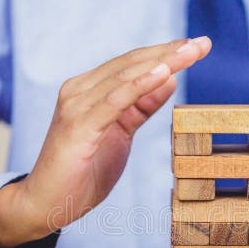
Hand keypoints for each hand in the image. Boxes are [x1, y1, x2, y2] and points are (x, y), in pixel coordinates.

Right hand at [0, 37, 211, 247]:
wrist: (46, 203)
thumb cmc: (82, 171)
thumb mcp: (121, 134)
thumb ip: (140, 107)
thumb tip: (168, 79)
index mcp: (89, 90)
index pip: (132, 64)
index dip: (165, 53)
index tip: (197, 46)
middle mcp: (79, 90)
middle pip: (132, 64)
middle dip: (169, 52)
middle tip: (202, 43)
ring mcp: (76, 106)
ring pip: (126, 76)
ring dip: (162, 62)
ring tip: (189, 53)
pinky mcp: (79, 126)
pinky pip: (115, 100)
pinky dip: (140, 85)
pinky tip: (164, 73)